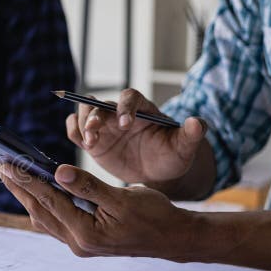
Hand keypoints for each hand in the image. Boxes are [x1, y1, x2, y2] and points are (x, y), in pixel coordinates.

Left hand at [0, 163, 213, 261]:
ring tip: (12, 175)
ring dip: (28, 197)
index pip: (48, 201)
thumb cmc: (154, 215)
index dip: (26, 180)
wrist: (172, 238)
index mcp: (87, 233)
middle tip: (0, 166)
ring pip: (44, 218)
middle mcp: (78, 243)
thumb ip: (89, 186)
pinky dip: (44, 204)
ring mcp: (79, 244)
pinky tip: (37, 190)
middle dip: (18, 188)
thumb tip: (58, 172)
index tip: (7, 164)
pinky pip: (55, 222)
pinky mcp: (83, 241)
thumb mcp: (123, 197)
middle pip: (39, 211)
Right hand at [67, 89, 205, 184]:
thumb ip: (191, 135)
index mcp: (142, 109)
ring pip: (84, 113)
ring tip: (88, 142)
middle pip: (100, 102)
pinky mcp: (93, 141)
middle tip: (94, 132)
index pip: (129, 97)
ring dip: (82, 123)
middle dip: (94, 114)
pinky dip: (74, 132)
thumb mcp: (184, 147)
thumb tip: (197, 123)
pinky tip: (81, 143)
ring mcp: (104, 126)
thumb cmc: (171, 156)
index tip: (126, 124)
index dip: (125, 107)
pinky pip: (76, 131)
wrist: (157, 173)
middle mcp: (119, 113)